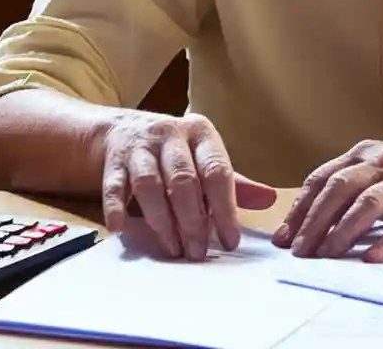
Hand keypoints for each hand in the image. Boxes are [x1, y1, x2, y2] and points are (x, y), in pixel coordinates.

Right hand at [101, 112, 275, 260]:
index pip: (217, 172)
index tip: (230, 241)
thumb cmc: (174, 153)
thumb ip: (233, 183)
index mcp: (201, 134)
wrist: (121, 131)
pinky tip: (122, 229)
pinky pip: (114, 185)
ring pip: (150, 184)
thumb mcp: (205, 159)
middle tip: (198, 252)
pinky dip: (117, 207)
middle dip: (192, 220)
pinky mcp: (112, 160)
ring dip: (162, 221)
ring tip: (173, 249)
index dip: (225, 209)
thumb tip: (270, 199)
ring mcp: (139, 146)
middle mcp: (170, 134)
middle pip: (183, 180)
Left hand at [271, 138, 382, 261]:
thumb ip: (357, 184)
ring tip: (326, 256)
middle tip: (299, 252)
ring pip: (368, 203)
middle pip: (338, 189)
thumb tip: (317, 219)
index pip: (322, 179)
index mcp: (367, 154)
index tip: (283, 236)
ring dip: (342, 231)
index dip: (300, 208)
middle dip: (313, 222)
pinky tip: (373, 258)